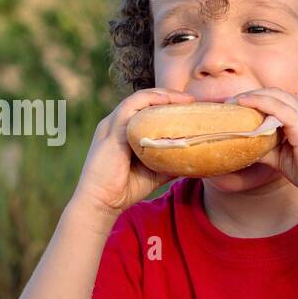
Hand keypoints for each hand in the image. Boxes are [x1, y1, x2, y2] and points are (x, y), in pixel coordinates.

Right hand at [74, 88, 195, 217]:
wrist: (102, 203)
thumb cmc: (125, 188)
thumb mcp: (155, 172)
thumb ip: (170, 162)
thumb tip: (195, 160)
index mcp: (125, 130)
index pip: (146, 108)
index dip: (168, 103)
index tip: (191, 107)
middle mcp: (117, 124)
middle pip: (144, 100)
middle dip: (169, 96)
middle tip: (192, 100)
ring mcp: (112, 126)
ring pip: (138, 99)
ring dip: (163, 95)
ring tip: (184, 99)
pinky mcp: (111, 132)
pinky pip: (130, 108)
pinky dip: (149, 101)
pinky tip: (166, 102)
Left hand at [227, 88, 297, 203]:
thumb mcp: (285, 158)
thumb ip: (267, 149)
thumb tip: (245, 147)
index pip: (279, 99)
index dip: (257, 99)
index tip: (237, 107)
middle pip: (274, 93)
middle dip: (250, 94)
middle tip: (228, 103)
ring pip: (274, 96)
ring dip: (251, 97)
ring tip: (231, 103)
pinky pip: (277, 108)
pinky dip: (259, 103)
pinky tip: (244, 105)